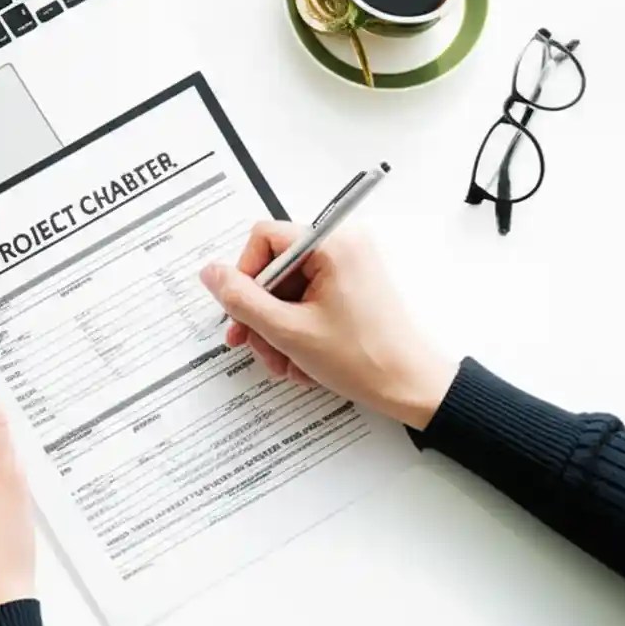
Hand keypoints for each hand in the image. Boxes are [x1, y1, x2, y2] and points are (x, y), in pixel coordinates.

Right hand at [199, 221, 455, 429]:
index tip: (242, 311)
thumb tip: (210, 273)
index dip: (244, 275)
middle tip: (253, 345)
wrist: (413, 387)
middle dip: (260, 313)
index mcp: (332, 244)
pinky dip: (297, 331)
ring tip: (284, 362)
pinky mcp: (352, 288)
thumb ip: (242, 299)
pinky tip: (301, 360)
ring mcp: (349, 268)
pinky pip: (308, 302)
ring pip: (288, 291)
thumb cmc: (364, 359)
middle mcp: (343, 247)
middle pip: (275, 268)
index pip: (264, 238)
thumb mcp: (288, 331)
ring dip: (277, 329)